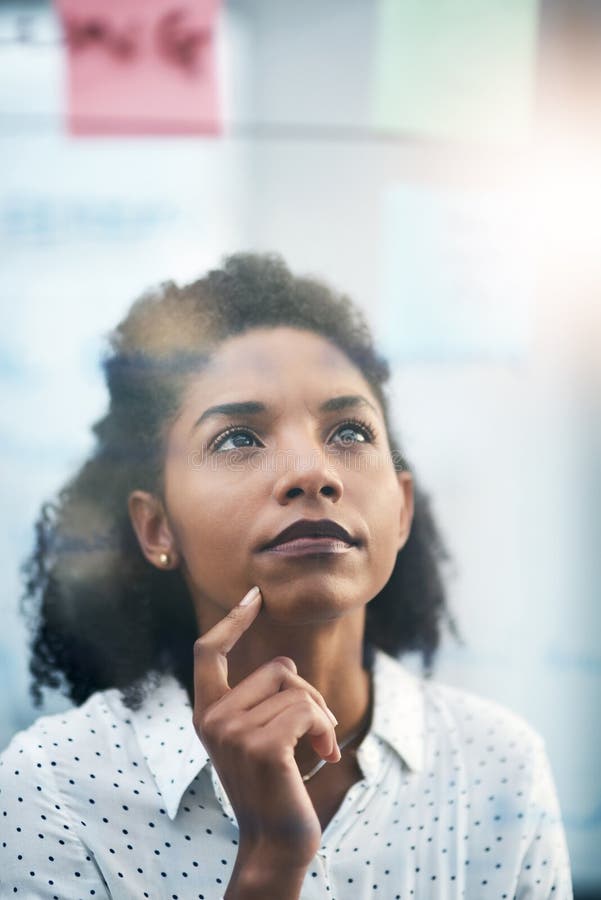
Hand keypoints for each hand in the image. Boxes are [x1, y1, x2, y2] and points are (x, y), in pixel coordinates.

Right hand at [192, 586, 339, 870]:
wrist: (275, 843)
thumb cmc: (273, 787)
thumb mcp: (254, 738)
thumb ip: (254, 703)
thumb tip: (285, 666)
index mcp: (206, 713)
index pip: (208, 653)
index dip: (232, 621)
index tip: (254, 596)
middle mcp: (212, 718)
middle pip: (278, 668)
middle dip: (308, 695)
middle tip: (316, 731)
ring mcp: (233, 731)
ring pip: (297, 688)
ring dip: (321, 717)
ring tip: (320, 748)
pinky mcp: (261, 744)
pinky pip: (307, 709)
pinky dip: (325, 729)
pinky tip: (325, 756)